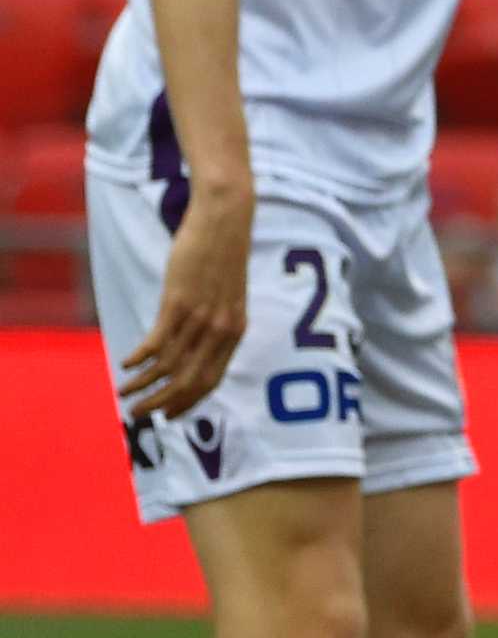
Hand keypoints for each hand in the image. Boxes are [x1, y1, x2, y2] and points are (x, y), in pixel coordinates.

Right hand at [118, 185, 253, 421]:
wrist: (224, 221)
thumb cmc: (222, 257)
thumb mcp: (226, 296)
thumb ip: (215, 323)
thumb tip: (194, 345)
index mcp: (235, 331)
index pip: (211, 380)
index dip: (188, 402)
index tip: (168, 415)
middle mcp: (220, 330)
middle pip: (189, 381)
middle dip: (162, 403)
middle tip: (138, 415)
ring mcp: (200, 317)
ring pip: (169, 365)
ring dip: (143, 385)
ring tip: (123, 393)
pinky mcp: (178, 301)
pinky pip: (156, 341)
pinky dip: (139, 359)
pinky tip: (125, 365)